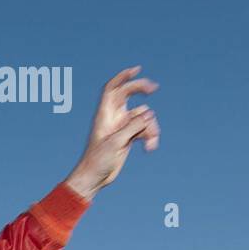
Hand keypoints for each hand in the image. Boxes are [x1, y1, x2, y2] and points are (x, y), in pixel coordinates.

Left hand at [65, 66, 159, 199]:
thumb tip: (149, 114)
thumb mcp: (116, 143)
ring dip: (150, 127)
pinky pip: (144, 129)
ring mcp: (122, 126)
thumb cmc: (97, 161)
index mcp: (105, 115)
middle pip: (129, 94)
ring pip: (142, 116)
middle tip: (154, 88)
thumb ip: (133, 127)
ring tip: (151, 141)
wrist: (94, 179)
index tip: (136, 70)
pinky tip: (150, 147)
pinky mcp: (129, 137)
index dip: (123, 77)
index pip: (112, 89)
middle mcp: (114, 117)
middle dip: (141, 89)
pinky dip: (150, 136)